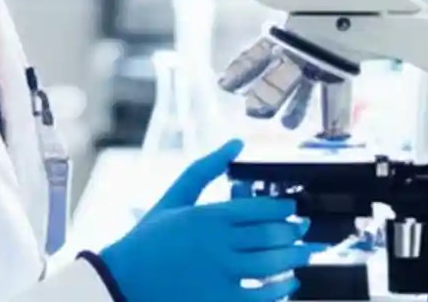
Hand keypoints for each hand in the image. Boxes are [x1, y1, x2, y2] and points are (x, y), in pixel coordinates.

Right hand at [100, 140, 320, 301]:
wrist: (121, 280)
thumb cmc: (149, 238)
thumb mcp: (175, 198)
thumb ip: (207, 168)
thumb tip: (236, 143)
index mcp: (208, 215)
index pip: (262, 209)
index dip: (285, 210)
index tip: (293, 211)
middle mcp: (217, 244)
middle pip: (272, 236)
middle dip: (296, 233)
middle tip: (305, 230)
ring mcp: (219, 275)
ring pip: (272, 264)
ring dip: (296, 259)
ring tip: (305, 255)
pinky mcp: (218, 301)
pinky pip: (262, 296)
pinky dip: (282, 289)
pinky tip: (289, 283)